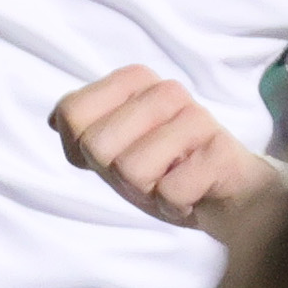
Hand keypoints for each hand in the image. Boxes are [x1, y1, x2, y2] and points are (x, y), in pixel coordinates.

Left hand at [52, 64, 277, 234]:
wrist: (231, 196)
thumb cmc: (169, 170)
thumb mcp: (116, 149)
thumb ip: (85, 128)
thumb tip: (57, 120)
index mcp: (137, 81)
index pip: (72, 112)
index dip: (80, 148)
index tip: (112, 158)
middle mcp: (166, 91)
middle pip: (97, 144)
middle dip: (117, 174)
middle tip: (149, 175)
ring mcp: (197, 118)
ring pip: (130, 169)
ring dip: (148, 192)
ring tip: (172, 182)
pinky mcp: (220, 152)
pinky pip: (169, 192)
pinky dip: (175, 206)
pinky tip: (193, 195)